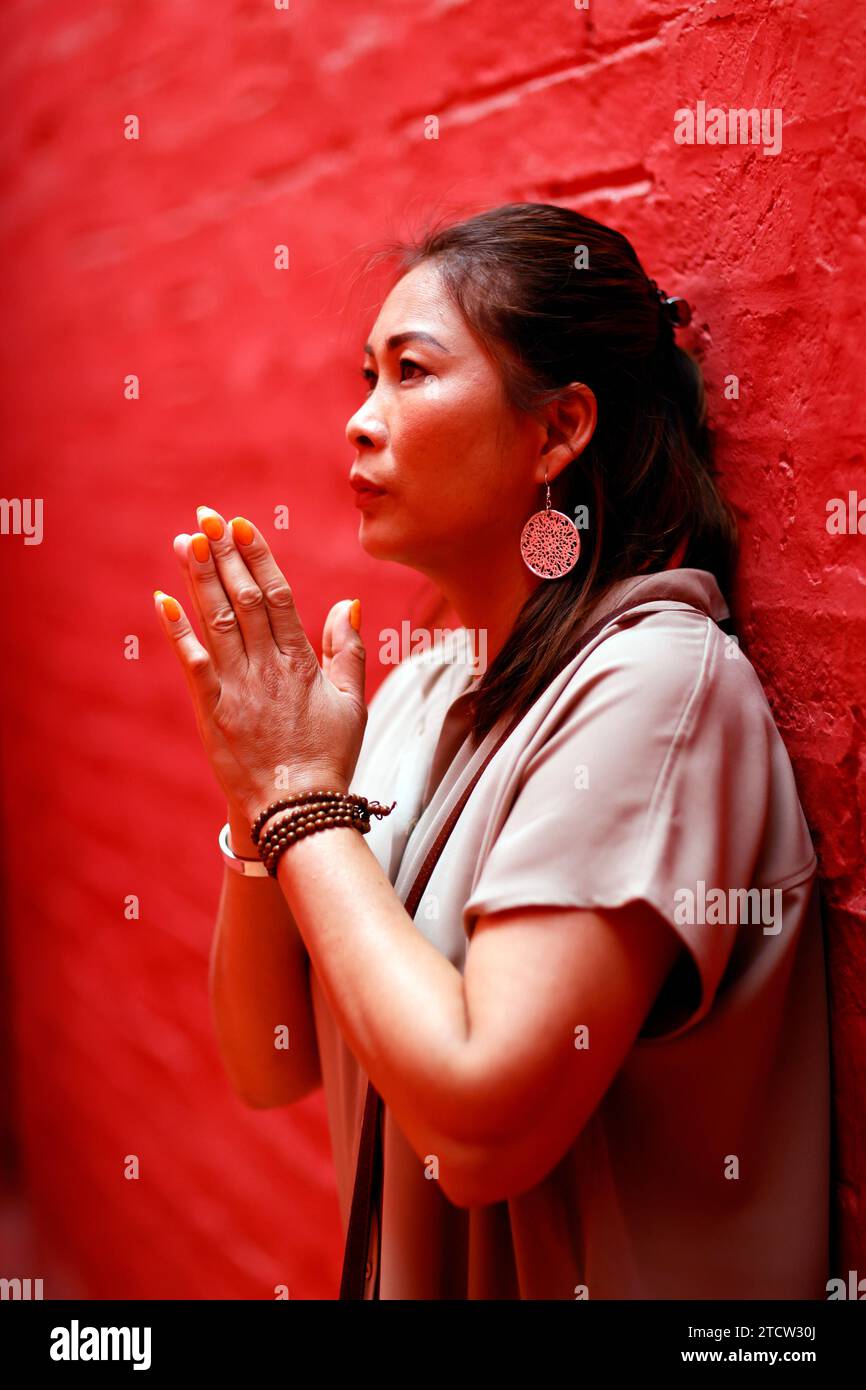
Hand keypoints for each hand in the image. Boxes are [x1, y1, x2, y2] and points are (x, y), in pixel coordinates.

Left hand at [153, 506, 366, 824]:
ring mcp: (237, 689)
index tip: (242, 526)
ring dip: (200, 580)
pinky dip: (178, 632)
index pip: (277, 597)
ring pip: (217, 622)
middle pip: (242, 599)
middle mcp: (267, 668)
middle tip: (207, 517)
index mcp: (302, 663)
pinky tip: (163, 600)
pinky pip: (193, 665)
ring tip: (187, 542)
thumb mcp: (352, 703)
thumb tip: (346, 604)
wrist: (297, 810)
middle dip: (224, 555)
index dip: (258, 558)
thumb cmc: (328, 758)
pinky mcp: (212, 712)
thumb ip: (346, 652)